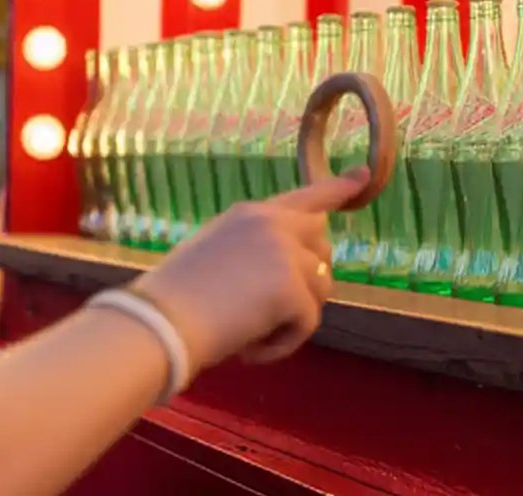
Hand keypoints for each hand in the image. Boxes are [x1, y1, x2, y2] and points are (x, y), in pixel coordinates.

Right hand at [131, 168, 369, 377]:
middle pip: (323, 246)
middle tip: (275, 310)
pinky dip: (283, 344)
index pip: (307, 196)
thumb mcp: (218, 256)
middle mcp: (273, 224)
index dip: (338, 188)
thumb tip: (295, 278)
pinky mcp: (292, 288)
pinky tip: (250, 348)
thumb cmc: (175, 301)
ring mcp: (285, 253)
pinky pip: (307, 323)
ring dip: (292, 317)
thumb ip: (258, 252)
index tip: (363, 174)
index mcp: (251, 214)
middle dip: (311, 278)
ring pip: (320, 289)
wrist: (159, 324)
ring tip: (251, 331)